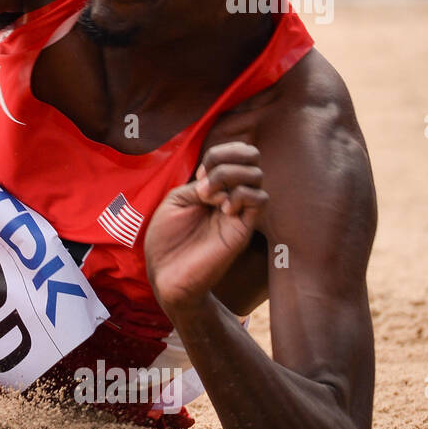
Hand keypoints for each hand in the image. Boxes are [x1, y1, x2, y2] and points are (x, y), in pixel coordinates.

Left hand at [144, 142, 266, 313]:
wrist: (167, 275)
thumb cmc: (166, 240)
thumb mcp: (176, 201)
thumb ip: (199, 184)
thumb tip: (220, 179)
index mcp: (213, 186)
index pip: (236, 153)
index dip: (221, 153)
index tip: (201, 174)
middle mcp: (229, 195)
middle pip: (251, 157)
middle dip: (228, 159)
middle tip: (206, 182)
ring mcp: (238, 211)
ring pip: (258, 175)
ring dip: (231, 176)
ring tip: (210, 197)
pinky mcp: (243, 229)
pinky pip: (260, 200)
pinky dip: (242, 196)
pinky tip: (223, 209)